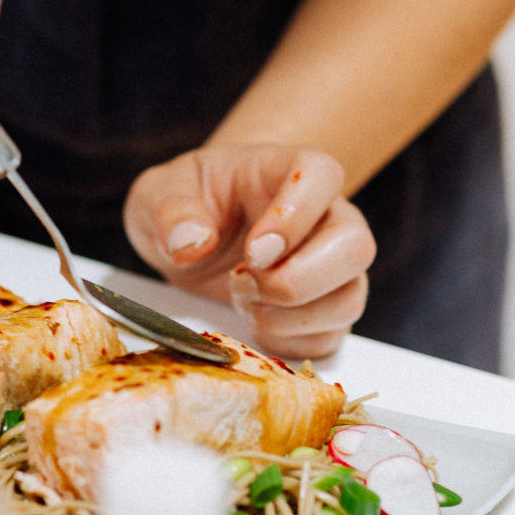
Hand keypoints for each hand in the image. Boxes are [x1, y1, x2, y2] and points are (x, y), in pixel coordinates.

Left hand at [123, 145, 373, 359]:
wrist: (196, 234)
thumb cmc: (187, 202)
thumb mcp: (159, 192)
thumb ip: (171, 209)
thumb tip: (190, 244)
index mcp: (288, 170)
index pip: (322, 175)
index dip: (295, 215)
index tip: (253, 250)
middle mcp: (325, 216)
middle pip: (355, 246)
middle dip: (295, 281)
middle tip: (242, 282)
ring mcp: (333, 265)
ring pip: (349, 299)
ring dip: (291, 318)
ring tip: (244, 303)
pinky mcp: (326, 309)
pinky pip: (331, 337)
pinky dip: (290, 344)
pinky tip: (255, 324)